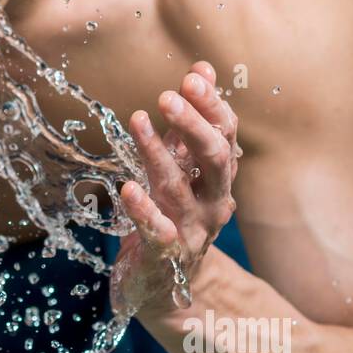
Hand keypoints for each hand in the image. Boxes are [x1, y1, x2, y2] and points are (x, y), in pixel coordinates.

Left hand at [110, 60, 240, 318]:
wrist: (166, 284)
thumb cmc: (173, 214)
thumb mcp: (185, 166)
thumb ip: (189, 123)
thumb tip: (202, 68)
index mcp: (219, 177)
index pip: (225, 135)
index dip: (212, 105)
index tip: (193, 76)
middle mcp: (213, 202)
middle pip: (213, 159)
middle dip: (193, 125)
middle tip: (170, 96)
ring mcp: (191, 230)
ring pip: (179, 188)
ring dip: (158, 154)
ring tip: (138, 120)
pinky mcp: (165, 255)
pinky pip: (156, 231)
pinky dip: (143, 210)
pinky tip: (127, 189)